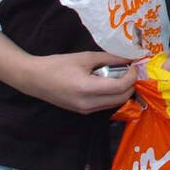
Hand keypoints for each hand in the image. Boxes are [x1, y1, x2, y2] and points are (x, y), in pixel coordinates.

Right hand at [18, 50, 135, 114]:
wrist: (34, 79)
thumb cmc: (58, 65)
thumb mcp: (85, 57)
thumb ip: (109, 58)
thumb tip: (130, 58)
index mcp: (87, 89)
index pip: (120, 87)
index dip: (132, 76)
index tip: (134, 65)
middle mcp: (88, 104)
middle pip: (121, 98)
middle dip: (130, 84)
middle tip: (129, 70)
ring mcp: (85, 111)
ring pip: (115, 104)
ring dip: (122, 90)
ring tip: (119, 75)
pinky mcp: (83, 112)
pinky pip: (105, 105)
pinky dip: (112, 95)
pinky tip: (107, 82)